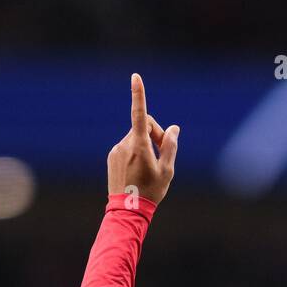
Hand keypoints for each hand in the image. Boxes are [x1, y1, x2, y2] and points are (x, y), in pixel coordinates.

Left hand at [107, 73, 179, 204]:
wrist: (127, 209)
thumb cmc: (151, 190)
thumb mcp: (168, 170)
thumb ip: (171, 146)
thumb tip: (174, 128)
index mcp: (139, 146)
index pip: (140, 114)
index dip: (138, 94)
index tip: (135, 77)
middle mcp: (125, 144)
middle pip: (144, 127)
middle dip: (156, 134)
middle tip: (164, 152)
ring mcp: (116, 150)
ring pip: (135, 137)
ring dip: (146, 144)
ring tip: (151, 166)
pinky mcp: (112, 156)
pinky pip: (127, 146)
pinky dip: (136, 151)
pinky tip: (139, 170)